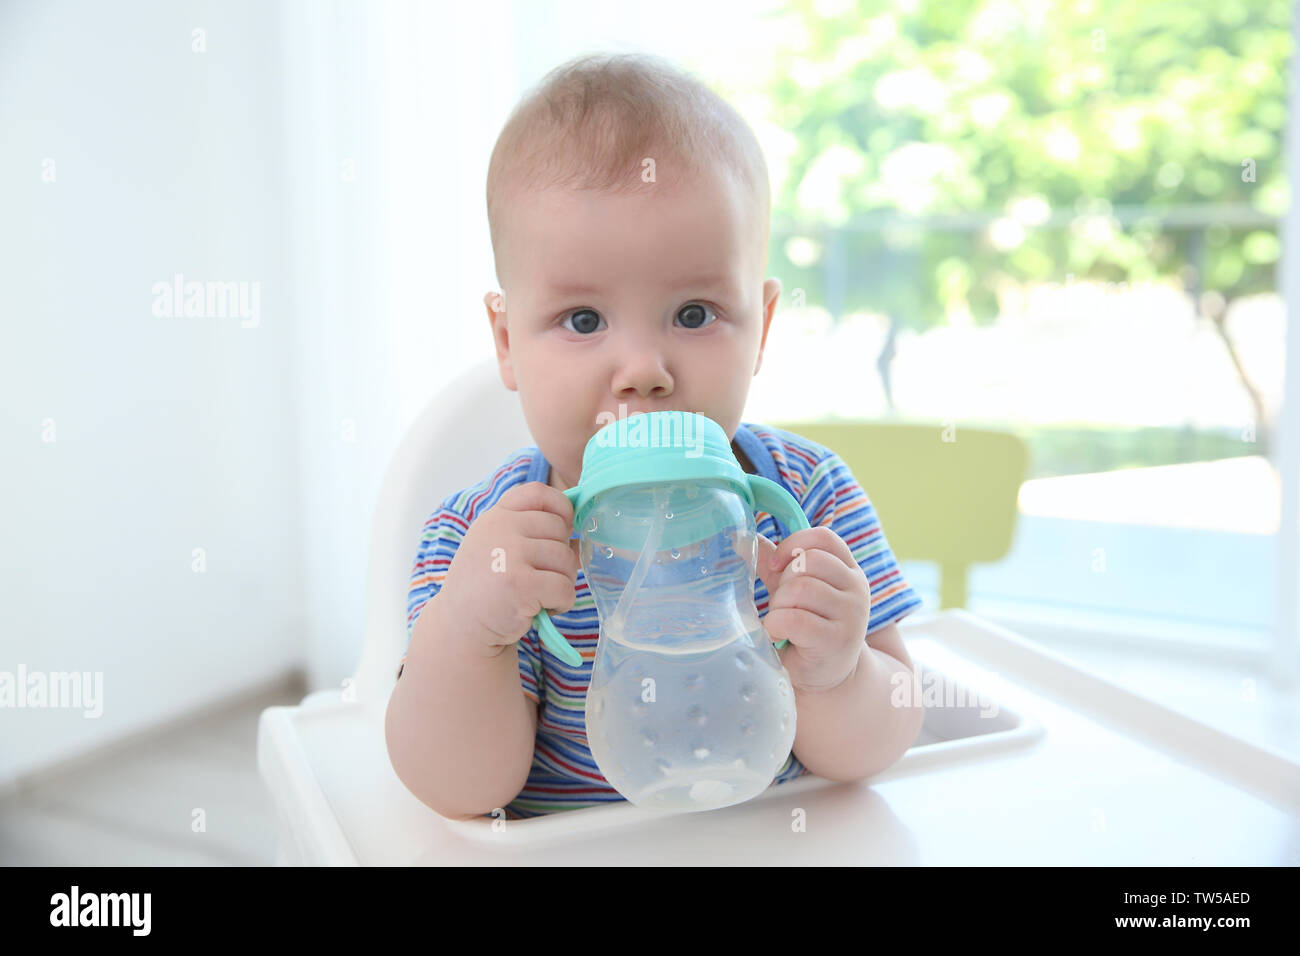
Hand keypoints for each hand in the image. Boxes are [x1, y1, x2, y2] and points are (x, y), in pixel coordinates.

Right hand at [438, 482, 579, 651]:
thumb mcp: (498, 546)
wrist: (460, 627)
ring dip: (562, 583)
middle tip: (542, 578)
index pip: (539, 493)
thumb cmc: (486, 587)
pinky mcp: (520, 584)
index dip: (560, 509)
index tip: (560, 532)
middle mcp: (500, 528)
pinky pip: (564, 588)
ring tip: (538, 595)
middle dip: (561, 557)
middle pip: (560, 529)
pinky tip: (540, 610)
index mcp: (496, 516)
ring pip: (566, 559)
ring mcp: (508, 554)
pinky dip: (561, 603)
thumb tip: (577, 537)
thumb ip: (530, 531)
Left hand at [755, 527, 870, 694]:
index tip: (775, 566)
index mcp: (848, 569)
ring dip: (779, 605)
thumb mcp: (793, 591)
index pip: (823, 538)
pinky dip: (777, 625)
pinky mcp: (838, 640)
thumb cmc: (807, 627)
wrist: (827, 675)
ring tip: (780, 622)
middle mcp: (856, 587)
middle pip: (808, 562)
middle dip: (783, 582)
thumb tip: (743, 539)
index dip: (793, 544)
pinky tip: (778, 635)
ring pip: (801, 588)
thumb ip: (774, 565)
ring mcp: (852, 614)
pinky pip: (795, 619)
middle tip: (781, 606)